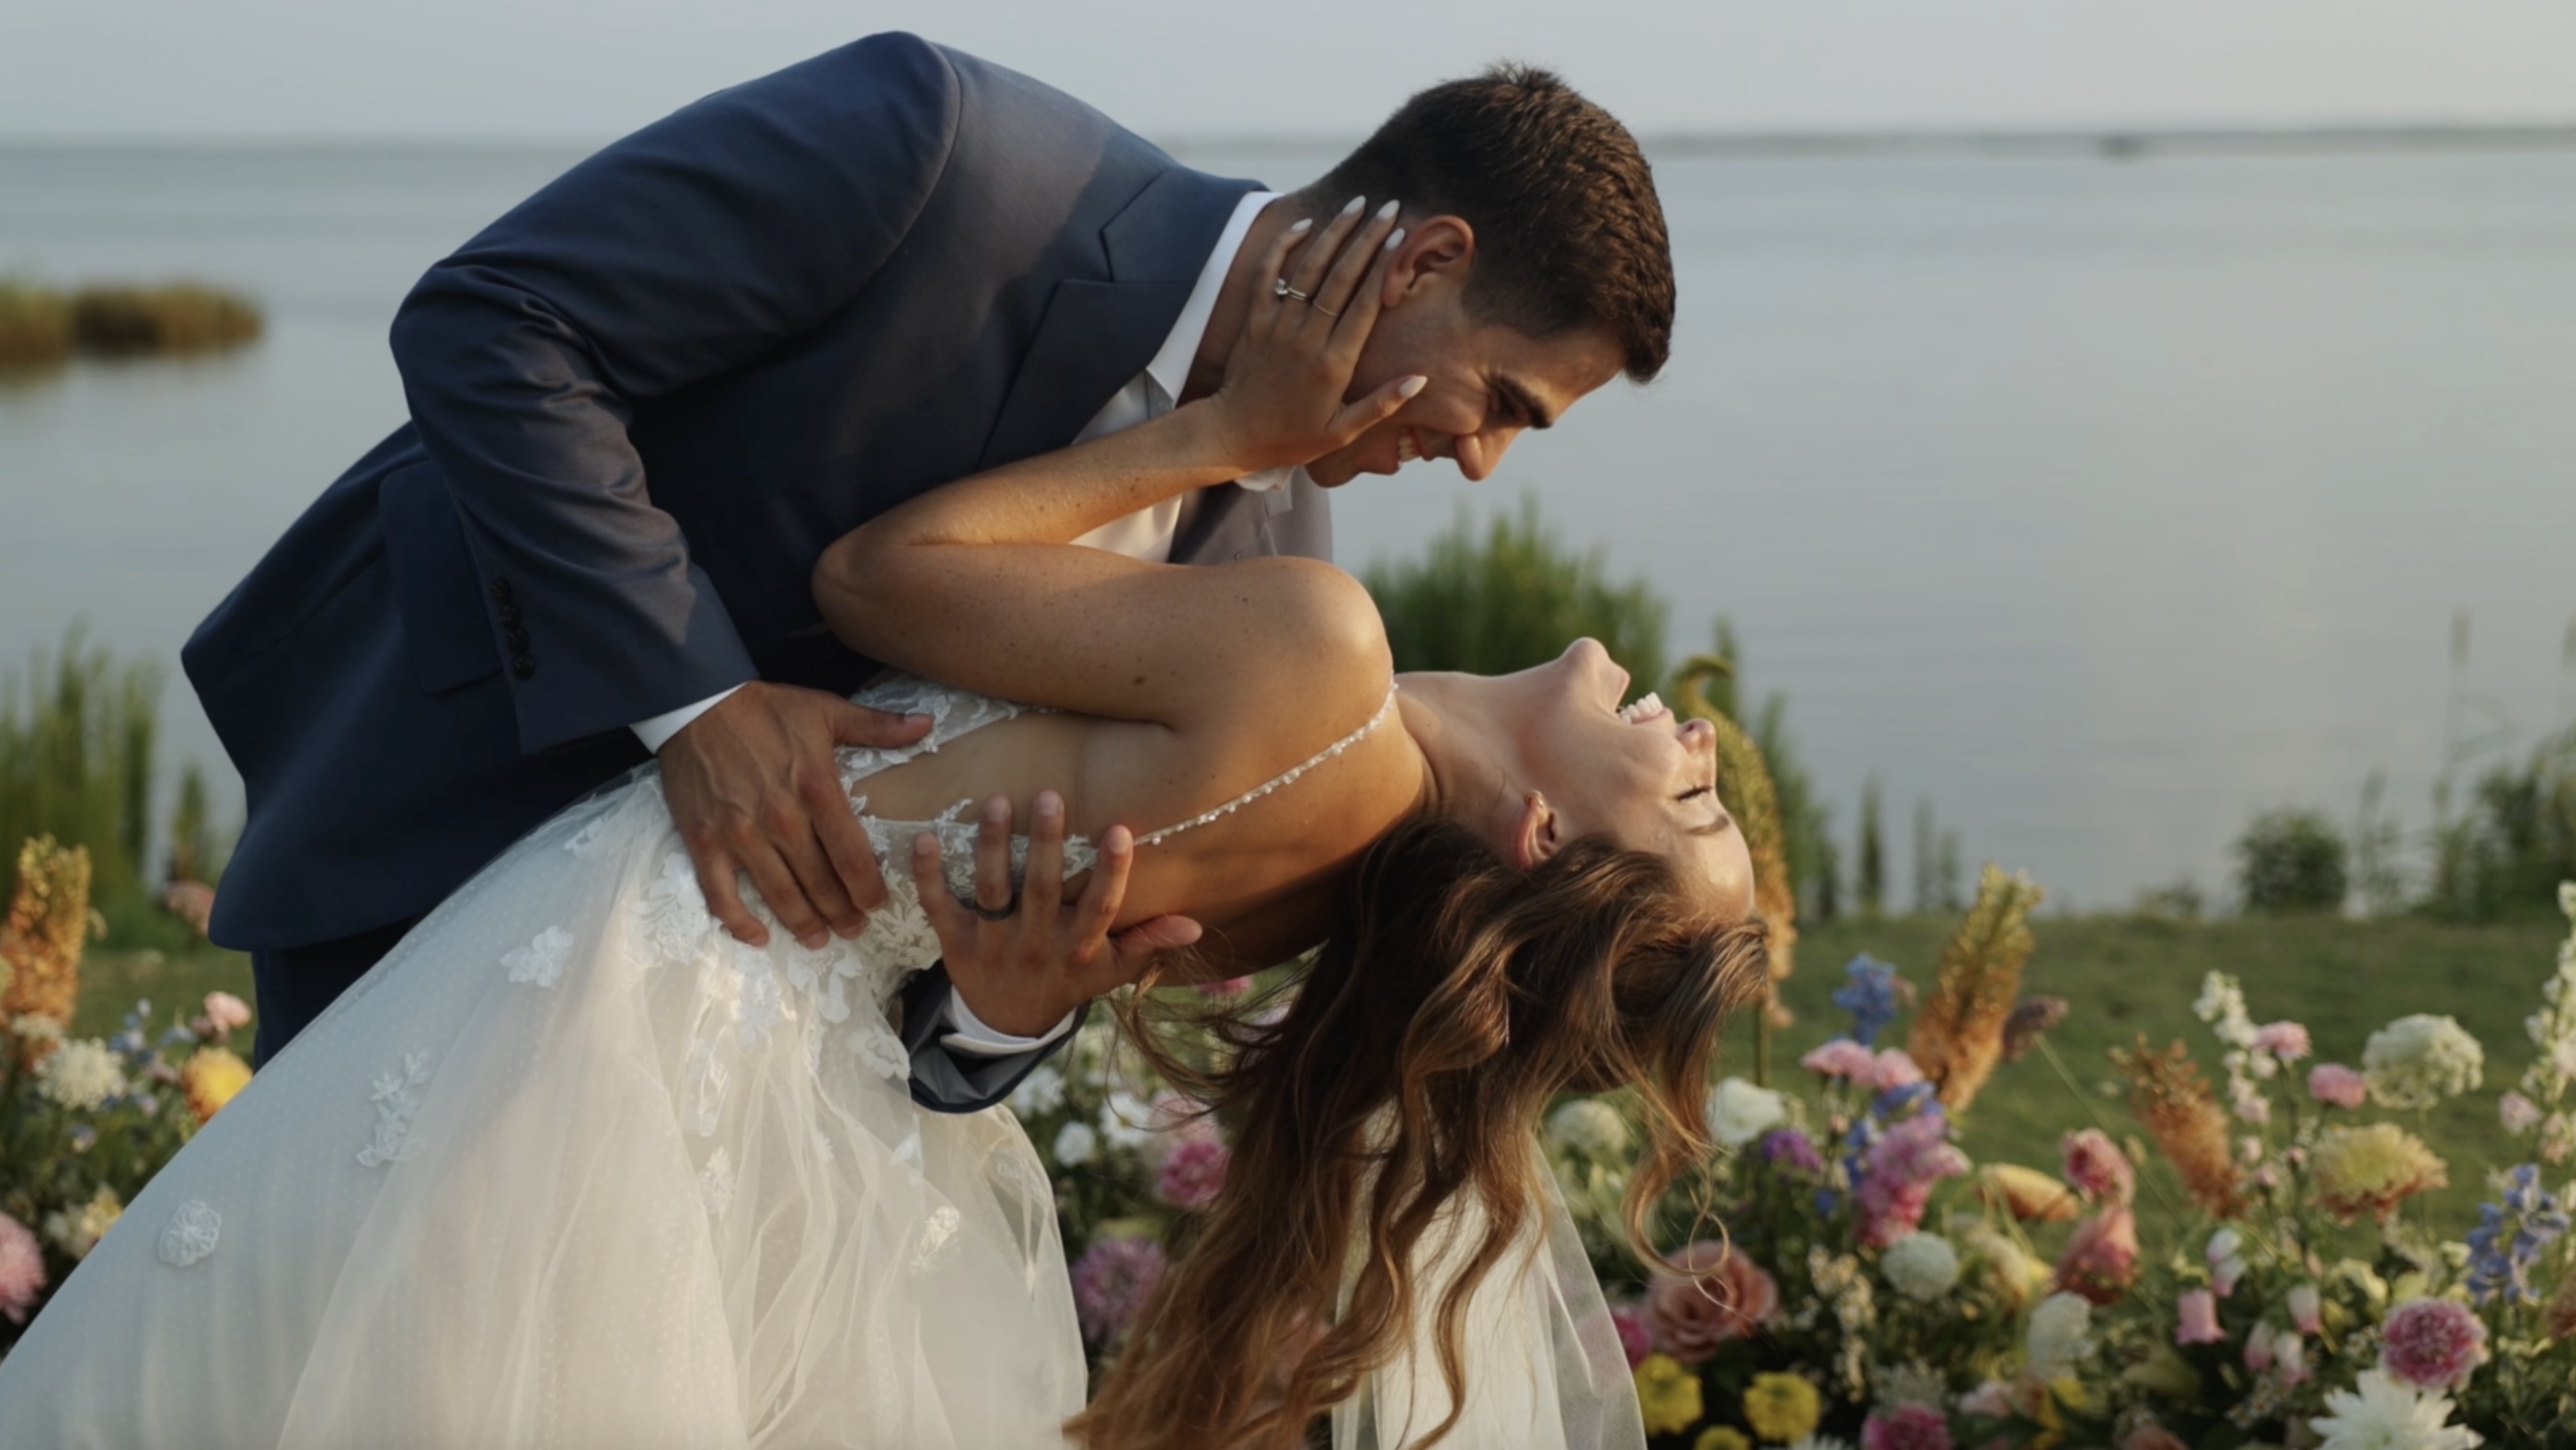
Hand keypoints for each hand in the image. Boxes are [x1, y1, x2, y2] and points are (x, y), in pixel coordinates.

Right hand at [660, 680, 932, 948]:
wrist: (696, 703)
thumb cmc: (765, 709)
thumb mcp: (826, 710)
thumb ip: (877, 726)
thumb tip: (927, 724)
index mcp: (817, 789)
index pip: (852, 856)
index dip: (868, 889)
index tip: (877, 905)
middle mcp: (781, 819)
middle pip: (820, 883)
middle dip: (842, 914)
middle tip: (854, 930)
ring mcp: (741, 835)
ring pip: (779, 895)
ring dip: (803, 924)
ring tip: (819, 940)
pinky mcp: (705, 842)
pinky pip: (722, 895)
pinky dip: (739, 922)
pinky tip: (757, 938)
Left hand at [912, 790, 1203, 1037]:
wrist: (1005, 1022)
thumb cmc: (1066, 981)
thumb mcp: (1111, 971)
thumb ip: (1148, 942)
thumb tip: (1194, 926)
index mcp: (1077, 950)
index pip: (1099, 908)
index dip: (1110, 873)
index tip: (1119, 831)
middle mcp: (1035, 946)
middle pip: (1041, 892)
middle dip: (1046, 844)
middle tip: (1050, 797)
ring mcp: (993, 944)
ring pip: (992, 892)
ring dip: (993, 847)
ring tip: (998, 802)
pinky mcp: (955, 942)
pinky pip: (939, 906)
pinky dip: (929, 874)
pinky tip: (926, 837)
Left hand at [1204, 196, 1426, 473]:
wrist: (1234, 433)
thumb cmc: (1293, 436)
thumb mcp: (1342, 432)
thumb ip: (1381, 404)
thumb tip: (1419, 379)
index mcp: (1334, 363)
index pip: (1364, 304)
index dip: (1385, 267)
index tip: (1403, 238)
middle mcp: (1307, 337)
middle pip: (1341, 277)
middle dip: (1367, 239)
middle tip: (1389, 207)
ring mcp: (1278, 325)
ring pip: (1309, 269)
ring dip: (1334, 233)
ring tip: (1355, 205)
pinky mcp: (1255, 320)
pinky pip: (1268, 275)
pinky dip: (1283, 247)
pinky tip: (1304, 225)